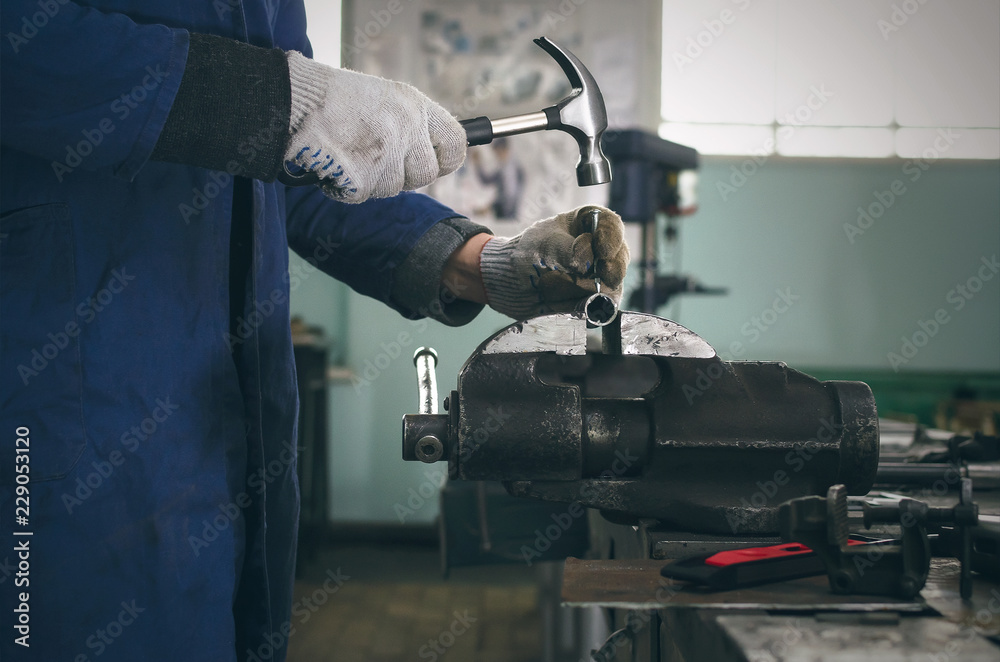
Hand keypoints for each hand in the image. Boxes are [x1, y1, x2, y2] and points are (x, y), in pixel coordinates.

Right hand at [284, 52, 465, 202]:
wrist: (294, 101)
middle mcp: (407, 129)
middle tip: (377, 160)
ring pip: (392, 188)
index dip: (446, 159)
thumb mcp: (385, 97)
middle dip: (403, 175)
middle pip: (425, 175)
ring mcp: (386, 156)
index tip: (435, 162)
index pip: (457, 143)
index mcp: (415, 106)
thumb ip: (413, 124)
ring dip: (371, 180)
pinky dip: (345, 187)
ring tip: (348, 152)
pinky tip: (334, 163)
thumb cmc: (335, 99)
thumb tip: (434, 154)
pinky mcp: (362, 179)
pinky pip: (362, 195)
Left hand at [479, 205, 628, 318]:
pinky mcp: (594, 300)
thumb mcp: (544, 245)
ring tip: (556, 287)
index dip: (611, 238)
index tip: (602, 251)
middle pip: (620, 258)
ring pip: (612, 286)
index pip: (611, 225)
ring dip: (586, 290)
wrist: (509, 282)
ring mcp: (600, 277)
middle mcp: (600, 250)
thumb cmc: (526, 253)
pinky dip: (581, 308)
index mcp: (589, 224)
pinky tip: (561, 303)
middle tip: (599, 274)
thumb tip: (587, 262)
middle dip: (610, 268)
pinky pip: (600, 308)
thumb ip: (568, 250)